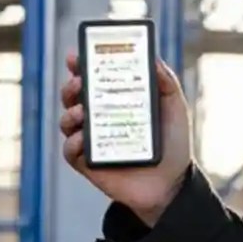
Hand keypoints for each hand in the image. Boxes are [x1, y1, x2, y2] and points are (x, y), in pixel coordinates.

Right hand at [58, 50, 192, 225]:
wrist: (173, 184)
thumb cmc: (174, 144)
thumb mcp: (175, 108)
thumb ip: (167, 82)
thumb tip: (153, 57)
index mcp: (117, 100)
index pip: (94, 78)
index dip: (81, 66)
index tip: (75, 56)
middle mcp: (100, 118)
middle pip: (74, 96)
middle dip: (71, 86)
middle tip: (78, 82)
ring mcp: (93, 141)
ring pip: (67, 121)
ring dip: (69, 112)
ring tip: (82, 111)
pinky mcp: (88, 164)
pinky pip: (70, 151)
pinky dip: (73, 143)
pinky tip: (82, 139)